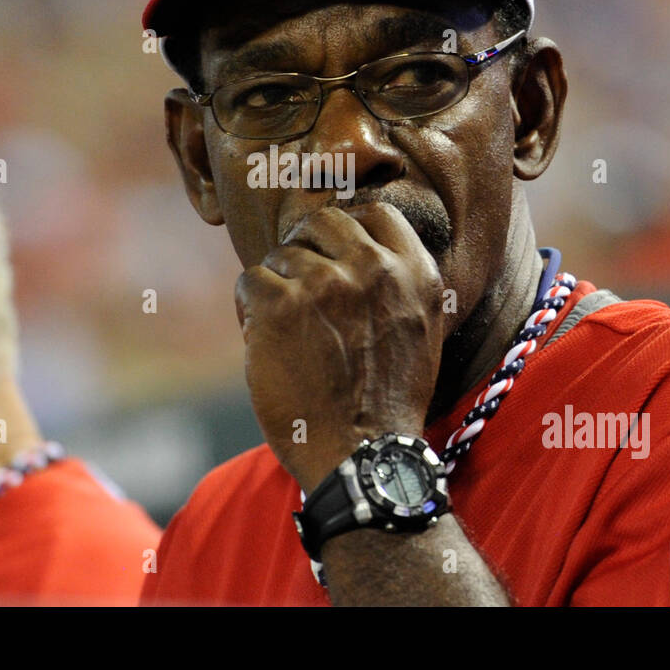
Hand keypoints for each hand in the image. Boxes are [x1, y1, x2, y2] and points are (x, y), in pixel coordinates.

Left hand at [234, 202, 445, 492]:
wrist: (363, 455)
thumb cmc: (386, 403)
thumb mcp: (420, 331)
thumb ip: (397, 284)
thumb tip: (357, 249)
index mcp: (416, 273)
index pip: (376, 214)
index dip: (347, 232)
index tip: (334, 257)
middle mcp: (375, 268)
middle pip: (324, 222)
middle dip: (307, 249)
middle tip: (299, 289)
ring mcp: (326, 283)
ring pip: (283, 254)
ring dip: (278, 287)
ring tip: (286, 331)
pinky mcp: (281, 304)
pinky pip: (250, 280)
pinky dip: (249, 309)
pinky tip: (264, 339)